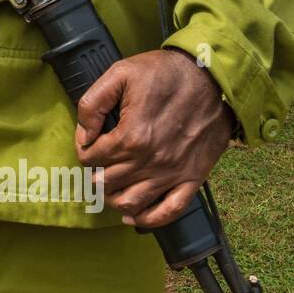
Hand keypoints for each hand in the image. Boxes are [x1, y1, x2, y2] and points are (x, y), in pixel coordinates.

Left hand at [74, 49, 234, 228]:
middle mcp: (151, 160)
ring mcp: (172, 172)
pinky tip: (134, 217)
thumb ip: (92, 104)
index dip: (83, 148)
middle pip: (106, 183)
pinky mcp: (193, 177)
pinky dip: (149, 219)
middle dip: (94, 174)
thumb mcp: (119, 74)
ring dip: (113, 198)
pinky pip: (170, 211)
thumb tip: (83, 135)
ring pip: (131, 203)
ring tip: (109, 187)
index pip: (90, 158)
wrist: (210, 76)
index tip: (88, 140)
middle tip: (96, 164)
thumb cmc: (164, 73)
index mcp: (131, 136)